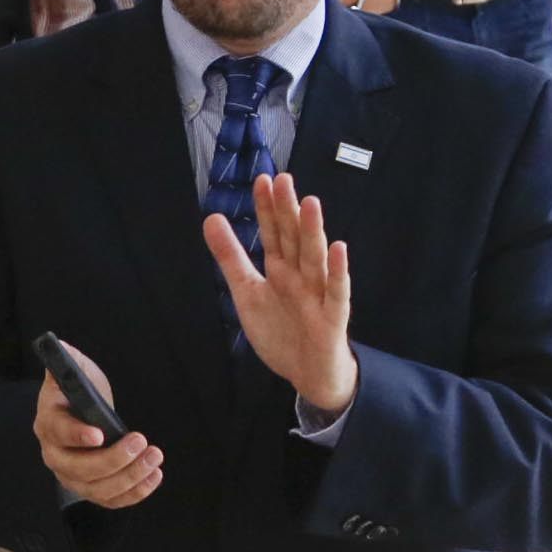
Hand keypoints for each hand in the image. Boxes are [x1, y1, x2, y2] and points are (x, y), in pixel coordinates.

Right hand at [33, 343, 160, 508]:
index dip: (77, 436)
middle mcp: (55, 455)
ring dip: (130, 477)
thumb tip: (61, 347)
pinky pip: (111, 500)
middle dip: (114, 460)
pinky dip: (135, 493)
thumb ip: (68, 361)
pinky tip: (154, 476)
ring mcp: (72, 476)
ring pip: (97, 489)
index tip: (100, 435)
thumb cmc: (78, 392)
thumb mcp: (74, 371)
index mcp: (48, 423)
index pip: (58, 432)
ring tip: (155, 458)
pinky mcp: (91, 489)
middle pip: (79, 468)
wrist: (80, 414)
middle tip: (141, 441)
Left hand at [207, 174, 356, 412]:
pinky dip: (339, 272)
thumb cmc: (281, 329)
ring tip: (310, 203)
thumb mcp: (246, 291)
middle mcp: (300, 276)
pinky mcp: (331, 317)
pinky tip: (340, 249)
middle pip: (293, 239)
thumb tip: (211, 218)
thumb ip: (230, 256)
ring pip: (316, 259)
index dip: (267, 209)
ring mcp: (318, 294)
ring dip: (314, 232)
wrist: (307, 373)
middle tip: (282, 179)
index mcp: (280, 269)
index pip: (273, 233)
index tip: (262, 179)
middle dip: (287, 211)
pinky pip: (337, 292)